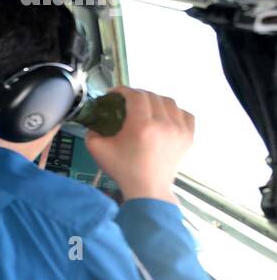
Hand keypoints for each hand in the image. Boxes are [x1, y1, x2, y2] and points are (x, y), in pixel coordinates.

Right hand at [84, 86, 193, 202]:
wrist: (148, 189)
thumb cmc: (123, 169)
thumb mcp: (98, 150)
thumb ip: (91, 131)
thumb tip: (95, 121)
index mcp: (141, 125)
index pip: (136, 95)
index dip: (124, 90)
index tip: (114, 95)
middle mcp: (164, 123)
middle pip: (153, 96)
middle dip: (137, 95)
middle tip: (127, 102)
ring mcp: (180, 130)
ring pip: (170, 102)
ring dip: (156, 101)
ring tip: (147, 108)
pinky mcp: (189, 137)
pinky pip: (185, 114)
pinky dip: (175, 111)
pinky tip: (165, 117)